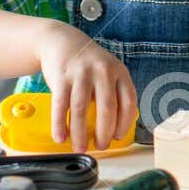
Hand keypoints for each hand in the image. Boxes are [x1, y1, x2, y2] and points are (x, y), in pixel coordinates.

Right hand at [35, 26, 136, 151]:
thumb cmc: (88, 65)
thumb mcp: (108, 72)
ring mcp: (81, 73)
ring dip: (80, 133)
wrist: (62, 42)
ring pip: (81, 109)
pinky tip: (60, 136)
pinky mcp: (61, 77)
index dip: (124, 123)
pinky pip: (61, 105)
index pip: (128, 101)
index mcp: (119, 72)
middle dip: (104, 133)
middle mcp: (103, 71)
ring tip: (79, 147)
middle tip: (100, 146)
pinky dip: (60, 124)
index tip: (118, 137)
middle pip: (107, 108)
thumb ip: (114, 93)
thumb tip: (113, 129)